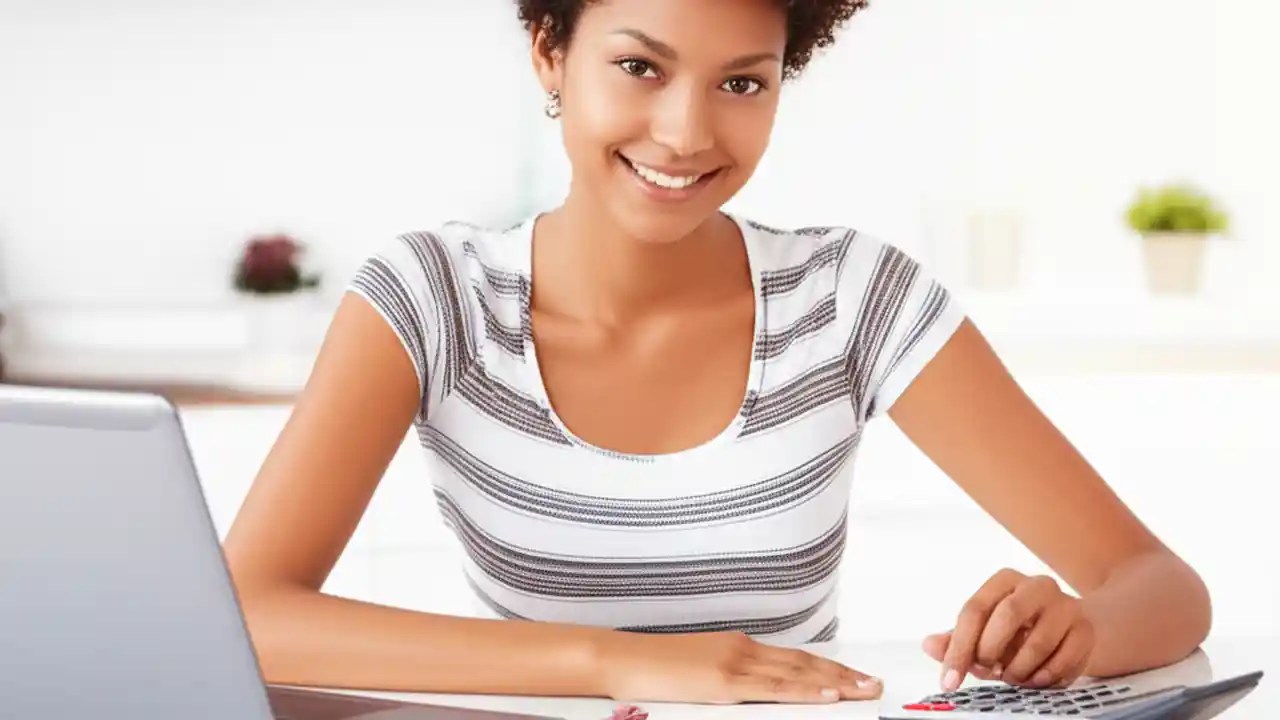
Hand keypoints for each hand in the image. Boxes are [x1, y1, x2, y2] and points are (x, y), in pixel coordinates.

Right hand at [593, 630, 882, 703]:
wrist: (621, 658)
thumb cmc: (653, 668)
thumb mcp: (698, 671)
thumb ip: (730, 680)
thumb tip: (754, 693)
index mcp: (739, 648)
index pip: (795, 658)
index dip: (829, 667)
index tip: (856, 676)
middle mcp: (743, 651)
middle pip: (805, 663)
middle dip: (844, 674)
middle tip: (875, 683)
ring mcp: (734, 664)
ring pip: (797, 674)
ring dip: (836, 682)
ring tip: (865, 689)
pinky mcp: (723, 682)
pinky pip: (772, 689)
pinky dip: (804, 690)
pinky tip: (828, 694)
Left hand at [924, 569, 1095, 690]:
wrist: (1073, 629)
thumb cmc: (1020, 630)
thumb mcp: (985, 632)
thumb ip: (956, 640)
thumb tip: (928, 645)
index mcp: (1004, 580)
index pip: (974, 609)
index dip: (959, 647)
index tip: (949, 680)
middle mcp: (1036, 585)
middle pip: (1007, 616)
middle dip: (990, 652)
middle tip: (987, 672)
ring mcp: (1066, 605)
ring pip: (1037, 642)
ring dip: (1019, 670)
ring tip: (1012, 677)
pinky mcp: (1086, 629)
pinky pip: (1064, 660)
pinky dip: (1045, 676)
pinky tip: (1036, 679)